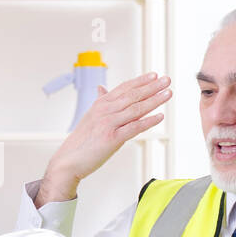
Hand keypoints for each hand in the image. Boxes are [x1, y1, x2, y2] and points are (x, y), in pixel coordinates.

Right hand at [37, 73, 171, 205]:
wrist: (68, 161)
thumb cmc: (81, 142)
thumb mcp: (90, 117)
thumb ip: (99, 102)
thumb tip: (101, 88)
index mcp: (100, 104)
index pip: (123, 88)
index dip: (140, 81)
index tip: (154, 75)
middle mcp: (104, 111)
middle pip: (132, 95)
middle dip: (151, 86)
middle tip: (167, 80)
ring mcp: (108, 124)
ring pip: (135, 109)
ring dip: (154, 100)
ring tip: (168, 93)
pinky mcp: (111, 139)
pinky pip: (133, 127)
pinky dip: (148, 121)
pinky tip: (159, 116)